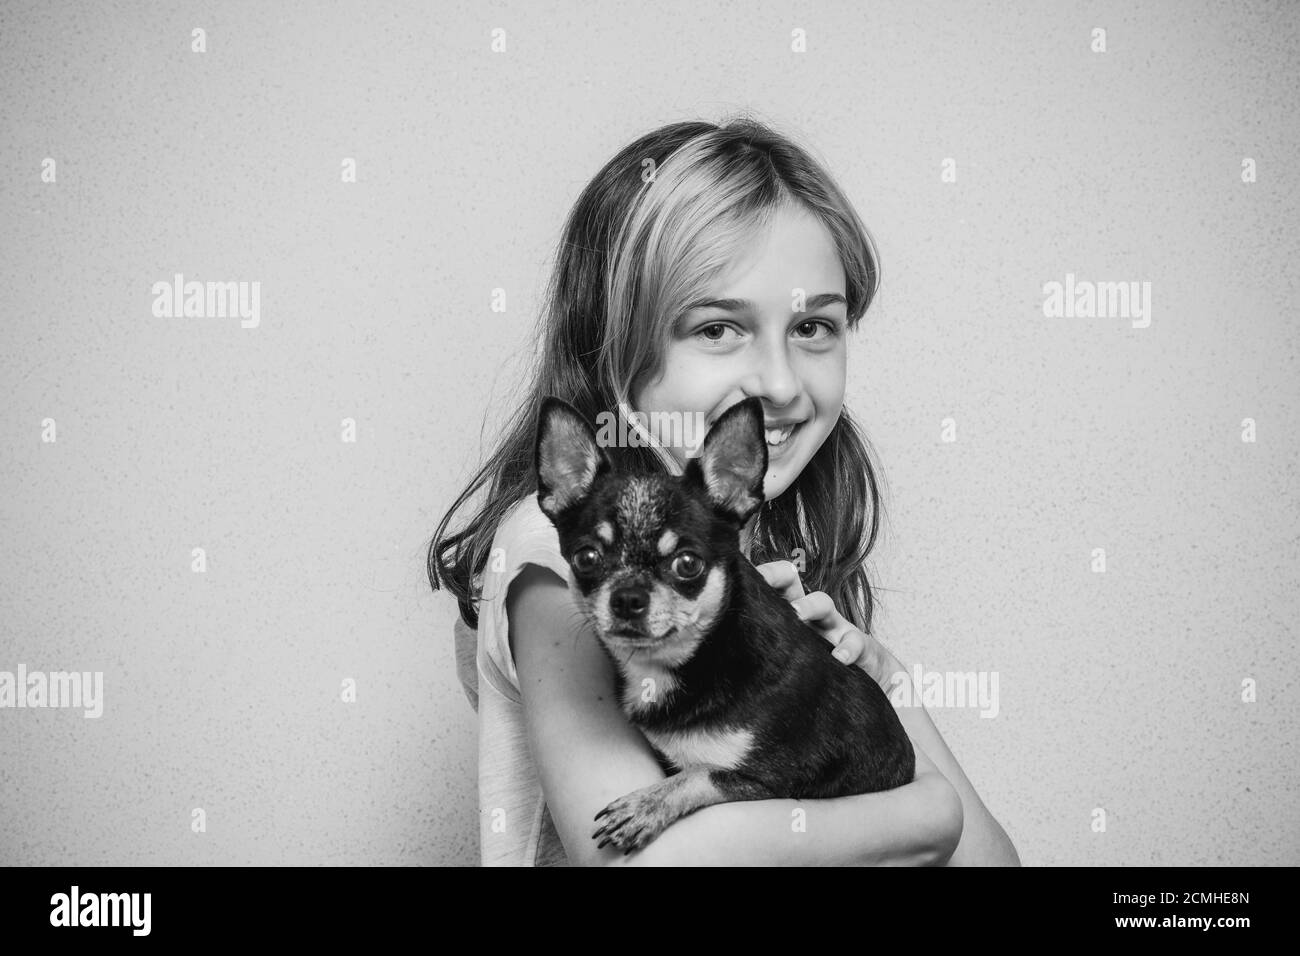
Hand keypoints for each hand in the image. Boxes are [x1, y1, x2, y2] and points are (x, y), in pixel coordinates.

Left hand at [754, 560, 903, 690]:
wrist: (874, 689)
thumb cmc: (821, 674)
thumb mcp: (790, 663)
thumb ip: (765, 657)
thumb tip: (720, 659)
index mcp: (791, 618)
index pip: (773, 590)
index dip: (759, 579)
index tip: (739, 577)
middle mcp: (811, 618)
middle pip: (795, 584)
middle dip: (780, 578)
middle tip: (766, 586)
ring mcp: (836, 629)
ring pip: (823, 603)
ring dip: (810, 605)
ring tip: (797, 615)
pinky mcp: (861, 648)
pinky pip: (856, 642)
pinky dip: (847, 648)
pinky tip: (838, 658)